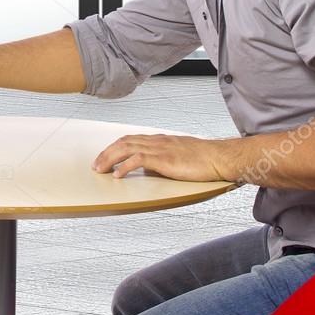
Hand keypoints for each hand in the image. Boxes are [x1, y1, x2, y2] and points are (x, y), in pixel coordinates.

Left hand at [92, 134, 225, 181]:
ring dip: (110, 159)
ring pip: (126, 148)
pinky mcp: (164, 158)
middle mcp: (156, 141)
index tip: (104, 157)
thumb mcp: (177, 158)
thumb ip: (160, 161)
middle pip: (123, 142)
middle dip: (106, 153)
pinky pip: (138, 159)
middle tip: (96, 165)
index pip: (130, 139)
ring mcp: (159, 148)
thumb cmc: (202, 159)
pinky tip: (117, 175)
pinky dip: (125, 167)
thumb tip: (147, 169)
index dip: (114, 147)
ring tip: (100, 170)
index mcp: (159, 140)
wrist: (218, 157)